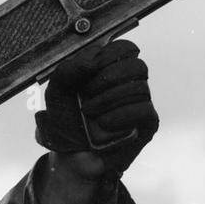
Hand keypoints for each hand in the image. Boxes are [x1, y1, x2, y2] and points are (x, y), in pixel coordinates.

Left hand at [36, 38, 157, 180]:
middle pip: (137, 66)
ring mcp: (141, 103)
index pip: (125, 48)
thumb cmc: (65, 121)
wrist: (70, 155)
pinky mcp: (148, 123)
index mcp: (112, 70)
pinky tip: (104, 123)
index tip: (89, 70)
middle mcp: (130, 83)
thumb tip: (94, 58)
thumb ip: (69, 69)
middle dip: (108, 78)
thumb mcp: (57, 91)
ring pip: (140, 88)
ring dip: (108, 99)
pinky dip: (121, 114)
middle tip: (86, 95)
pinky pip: (144, 109)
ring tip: (89, 113)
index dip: (108, 55)